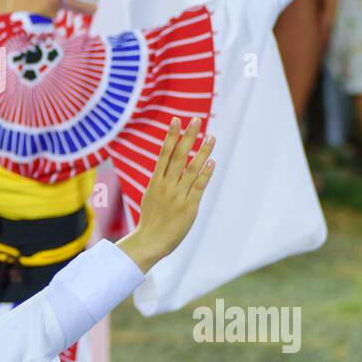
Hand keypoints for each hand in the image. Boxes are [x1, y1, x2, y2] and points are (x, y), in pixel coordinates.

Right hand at [119, 117, 214, 274]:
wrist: (150, 241)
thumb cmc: (150, 221)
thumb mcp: (150, 197)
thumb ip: (160, 182)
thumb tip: (165, 169)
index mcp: (155, 182)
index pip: (164, 154)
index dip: (171, 136)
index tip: (177, 120)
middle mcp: (166, 185)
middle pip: (178, 155)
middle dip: (188, 136)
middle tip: (196, 120)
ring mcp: (177, 195)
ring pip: (191, 168)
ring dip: (202, 151)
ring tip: (211, 137)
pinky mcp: (189, 206)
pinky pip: (198, 186)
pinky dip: (205, 173)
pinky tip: (212, 162)